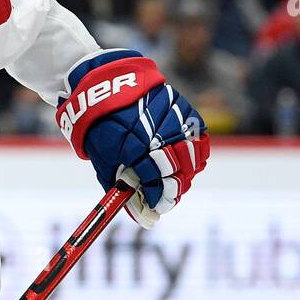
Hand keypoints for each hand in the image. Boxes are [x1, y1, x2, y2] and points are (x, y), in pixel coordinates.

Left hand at [57, 50, 209, 228]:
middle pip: (178, 171)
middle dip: (173, 189)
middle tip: (165, 196)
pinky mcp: (183, 107)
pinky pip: (200, 137)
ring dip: (186, 172)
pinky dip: (196, 152)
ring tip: (174, 178)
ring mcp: (172, 117)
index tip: (155, 207)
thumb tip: (140, 215)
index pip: (154, 180)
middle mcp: (156, 130)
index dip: (157, 198)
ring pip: (193, 156)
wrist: (105, 84)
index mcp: (131, 144)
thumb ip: (120, 186)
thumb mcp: (102, 158)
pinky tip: (185, 159)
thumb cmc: (100, 126)